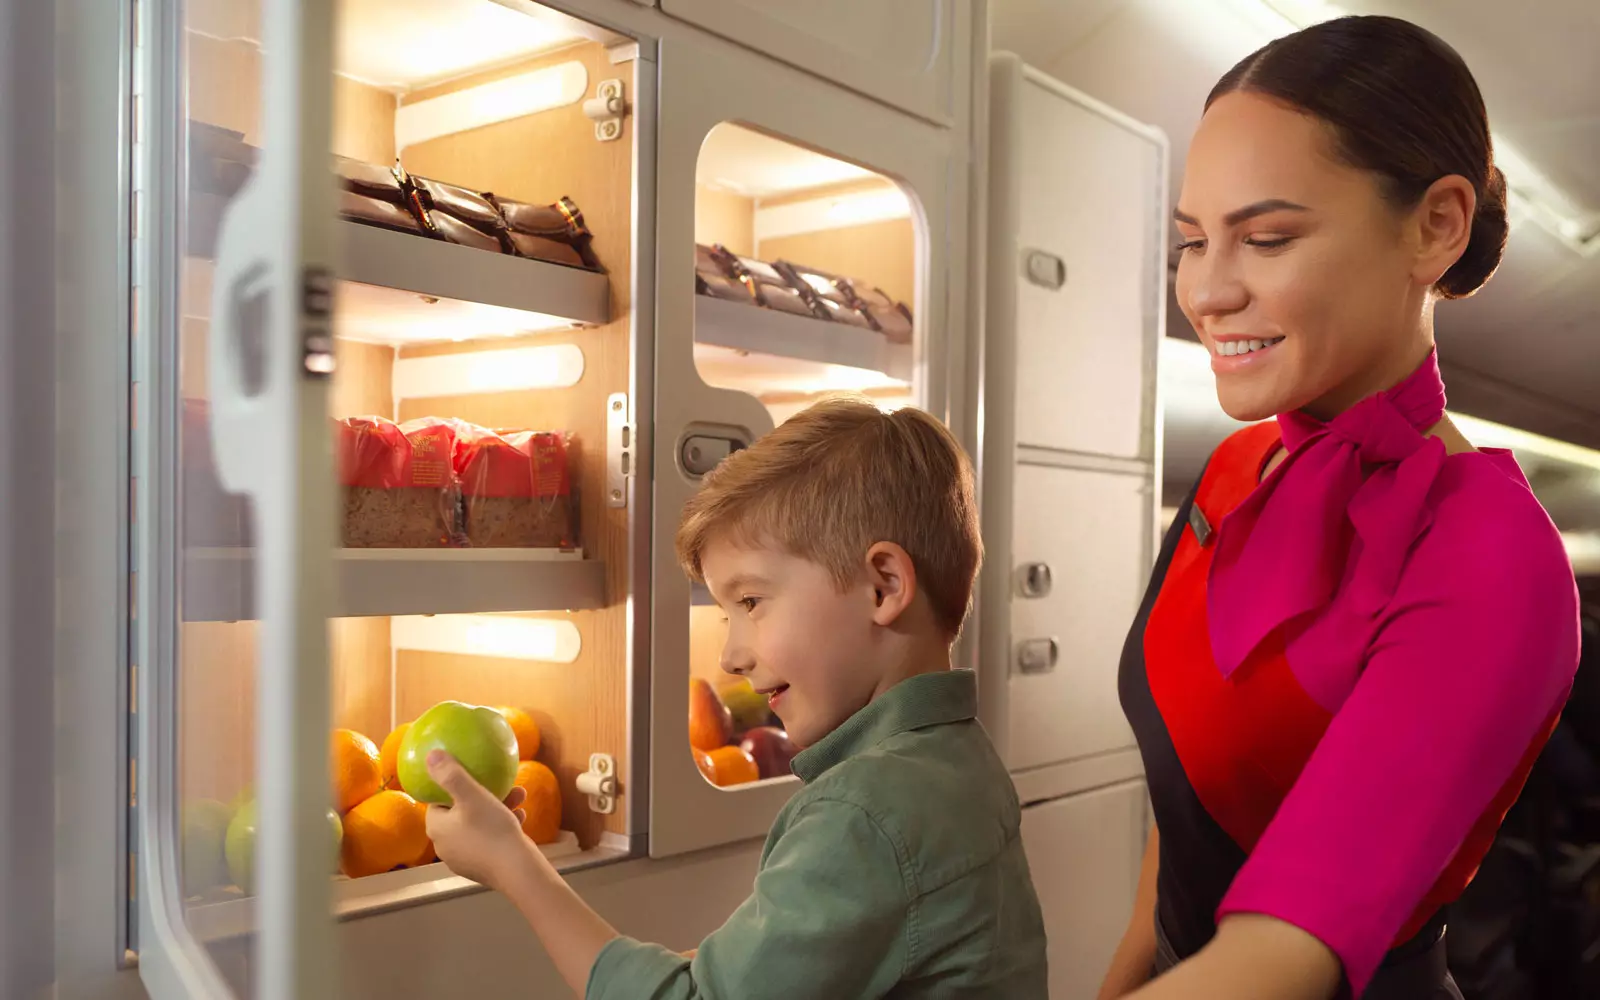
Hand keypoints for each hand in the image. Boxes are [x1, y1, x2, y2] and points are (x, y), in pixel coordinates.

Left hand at [424, 750, 531, 893]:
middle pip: (460, 812)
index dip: (454, 787)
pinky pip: (489, 840)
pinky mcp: (482, 867)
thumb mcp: (472, 795)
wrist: (517, 870)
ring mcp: (464, 860)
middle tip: (501, 784)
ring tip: (518, 796)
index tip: (472, 776)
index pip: (438, 802)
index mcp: (437, 829)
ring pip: (478, 825)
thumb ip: (450, 774)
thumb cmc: (491, 830)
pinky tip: (520, 817)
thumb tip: (430, 756)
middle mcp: (445, 846)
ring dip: (497, 808)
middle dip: (482, 795)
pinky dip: (502, 826)